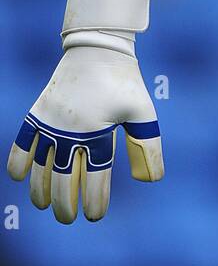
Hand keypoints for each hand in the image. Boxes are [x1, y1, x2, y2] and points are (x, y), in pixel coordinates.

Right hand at [7, 0, 162, 222]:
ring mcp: (51, 122)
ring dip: (39, 189)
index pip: (94, 178)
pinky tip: (20, 177)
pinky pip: (22, 142)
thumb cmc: (124, 81)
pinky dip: (18, 160)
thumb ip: (148, 144)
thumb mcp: (142, 110)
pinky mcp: (38, 112)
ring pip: (39, 167)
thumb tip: (151, 180)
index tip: (94, 216)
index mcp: (97, 133)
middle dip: (64, 204)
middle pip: (62, 179)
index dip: (93, 201)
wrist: (97, 47)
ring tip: (43, 205)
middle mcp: (70, 131)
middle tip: (67, 218)